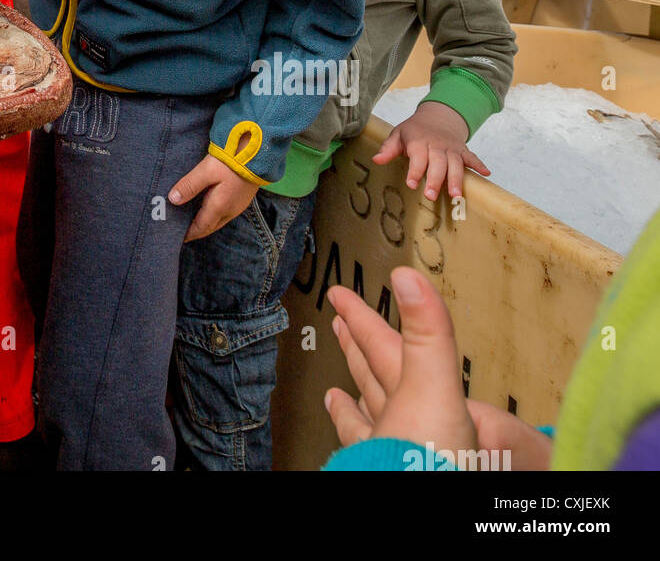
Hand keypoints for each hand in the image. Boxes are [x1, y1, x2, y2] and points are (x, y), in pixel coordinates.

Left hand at [168, 155, 256, 240]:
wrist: (257, 153)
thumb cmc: (231, 161)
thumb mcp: (206, 171)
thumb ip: (189, 185)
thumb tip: (173, 200)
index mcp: (219, 207)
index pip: (201, 227)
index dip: (188, 234)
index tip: (177, 237)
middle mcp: (230, 211)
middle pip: (210, 227)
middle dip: (196, 231)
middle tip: (182, 231)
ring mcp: (238, 206)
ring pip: (218, 221)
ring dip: (205, 223)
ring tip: (191, 220)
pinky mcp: (242, 198)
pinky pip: (225, 213)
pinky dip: (213, 214)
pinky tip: (206, 206)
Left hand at [326, 267, 553, 470]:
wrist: (420, 495)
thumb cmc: (423, 463)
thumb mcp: (435, 389)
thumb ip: (427, 336)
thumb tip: (406, 278)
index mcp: (403, 396)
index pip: (377, 347)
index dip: (360, 319)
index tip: (339, 297)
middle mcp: (390, 421)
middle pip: (369, 377)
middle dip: (356, 349)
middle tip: (338, 327)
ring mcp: (390, 450)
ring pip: (369, 418)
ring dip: (357, 400)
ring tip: (337, 395)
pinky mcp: (391, 468)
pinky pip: (370, 452)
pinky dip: (365, 441)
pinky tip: (358, 444)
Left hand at [373, 100, 489, 201]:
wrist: (437, 117)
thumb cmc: (414, 131)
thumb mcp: (398, 135)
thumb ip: (388, 149)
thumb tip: (376, 160)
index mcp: (418, 142)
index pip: (417, 157)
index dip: (415, 171)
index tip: (412, 184)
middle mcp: (436, 145)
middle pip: (437, 163)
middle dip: (435, 179)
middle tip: (431, 196)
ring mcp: (451, 148)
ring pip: (455, 163)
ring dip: (456, 178)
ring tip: (456, 195)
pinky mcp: (462, 150)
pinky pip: (472, 157)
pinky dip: (479, 165)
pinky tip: (486, 174)